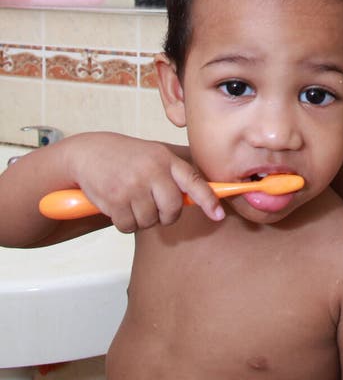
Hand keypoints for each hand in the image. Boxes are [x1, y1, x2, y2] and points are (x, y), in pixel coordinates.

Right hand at [66, 133, 224, 232]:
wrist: (87, 153)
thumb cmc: (125, 157)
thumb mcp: (152, 155)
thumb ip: (172, 174)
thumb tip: (196, 198)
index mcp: (165, 158)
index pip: (193, 181)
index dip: (208, 199)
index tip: (218, 215)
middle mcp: (152, 170)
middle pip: (172, 209)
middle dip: (165, 215)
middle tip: (154, 208)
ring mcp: (133, 185)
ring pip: (150, 220)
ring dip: (141, 218)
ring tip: (130, 200)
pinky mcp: (115, 200)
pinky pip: (129, 226)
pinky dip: (124, 222)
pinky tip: (118, 206)